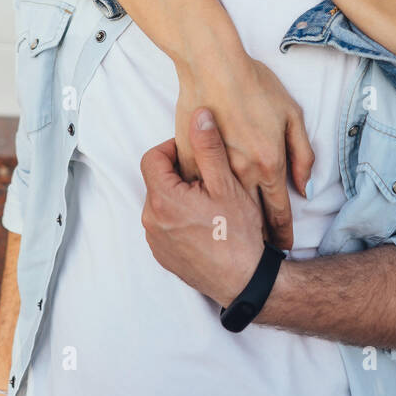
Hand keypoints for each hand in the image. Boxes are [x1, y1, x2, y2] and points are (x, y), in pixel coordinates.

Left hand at [140, 107, 267, 305]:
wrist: (244, 281)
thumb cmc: (238, 234)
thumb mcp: (228, 184)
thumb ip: (209, 146)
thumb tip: (200, 114)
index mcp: (162, 199)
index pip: (153, 157)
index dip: (174, 149)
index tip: (197, 155)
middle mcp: (151, 220)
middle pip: (157, 180)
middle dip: (180, 174)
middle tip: (211, 180)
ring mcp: (155, 241)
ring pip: (162, 203)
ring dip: (181, 196)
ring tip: (212, 202)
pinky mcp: (163, 255)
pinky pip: (165, 225)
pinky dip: (181, 218)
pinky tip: (206, 223)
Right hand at [174, 54, 313, 249]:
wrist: (213, 65)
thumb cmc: (255, 85)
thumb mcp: (292, 115)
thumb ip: (302, 154)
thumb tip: (304, 186)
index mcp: (270, 162)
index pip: (279, 212)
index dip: (283, 234)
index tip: (284, 248)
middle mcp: (243, 171)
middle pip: (253, 218)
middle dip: (259, 239)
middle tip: (262, 255)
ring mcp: (214, 167)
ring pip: (224, 209)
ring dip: (230, 226)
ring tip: (234, 242)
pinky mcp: (191, 159)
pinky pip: (198, 189)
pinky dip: (203, 203)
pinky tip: (205, 214)